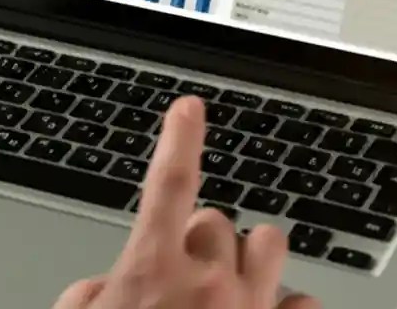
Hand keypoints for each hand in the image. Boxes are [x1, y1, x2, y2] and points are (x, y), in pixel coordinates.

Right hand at [53, 97, 318, 308]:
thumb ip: (91, 295)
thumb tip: (105, 286)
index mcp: (151, 271)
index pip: (169, 181)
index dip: (180, 136)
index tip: (189, 108)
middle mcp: (208, 283)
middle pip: (217, 218)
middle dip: (200, 237)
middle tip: (181, 274)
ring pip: (269, 243)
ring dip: (249, 258)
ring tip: (231, 286)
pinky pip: (305, 303)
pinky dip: (289, 306)